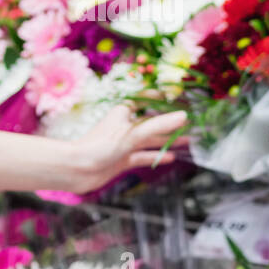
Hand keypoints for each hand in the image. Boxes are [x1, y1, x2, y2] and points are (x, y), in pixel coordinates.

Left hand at [70, 106, 188, 194]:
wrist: (76, 170)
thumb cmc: (100, 146)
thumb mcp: (133, 134)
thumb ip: (159, 126)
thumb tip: (184, 116)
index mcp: (124, 111)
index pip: (148, 99)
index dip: (164, 98)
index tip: (183, 97)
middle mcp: (125, 125)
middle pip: (152, 121)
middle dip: (171, 123)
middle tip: (192, 123)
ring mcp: (124, 143)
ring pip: (150, 140)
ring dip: (168, 140)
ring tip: (188, 140)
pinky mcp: (122, 159)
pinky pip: (143, 156)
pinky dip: (156, 156)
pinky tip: (171, 157)